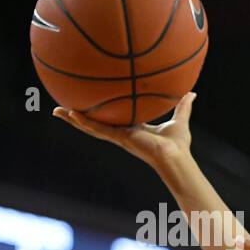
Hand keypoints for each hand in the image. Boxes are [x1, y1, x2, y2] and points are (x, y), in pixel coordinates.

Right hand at [53, 91, 194, 170]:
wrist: (175, 157)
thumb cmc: (179, 144)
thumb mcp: (179, 119)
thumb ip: (183, 106)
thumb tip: (192, 92)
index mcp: (133, 128)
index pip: (113, 118)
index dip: (102, 112)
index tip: (91, 104)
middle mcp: (123, 133)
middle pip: (96, 122)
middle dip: (79, 116)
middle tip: (63, 108)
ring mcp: (119, 136)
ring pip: (91, 126)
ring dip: (74, 119)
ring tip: (57, 111)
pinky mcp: (119, 138)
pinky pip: (97, 128)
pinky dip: (84, 122)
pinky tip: (70, 114)